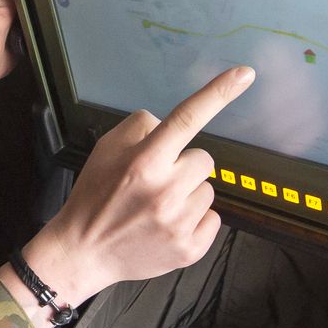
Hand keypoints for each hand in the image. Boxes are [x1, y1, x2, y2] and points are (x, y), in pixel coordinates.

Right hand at [15, 67, 255, 312]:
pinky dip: (193, 221)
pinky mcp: (190, 249)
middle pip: (204, 159)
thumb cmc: (94, 197)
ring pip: (208, 190)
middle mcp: (165, 190)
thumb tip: (169, 125)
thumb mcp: (105, 149)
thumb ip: (141, 128)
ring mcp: (179, 223)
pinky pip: (212, 218)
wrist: (83, 252)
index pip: (188, 117)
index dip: (218, 93)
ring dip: (188, 194)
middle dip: (183, 166)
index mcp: (144, 161)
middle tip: (155, 182)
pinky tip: (167, 226)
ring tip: (157, 207)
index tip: (244, 75)